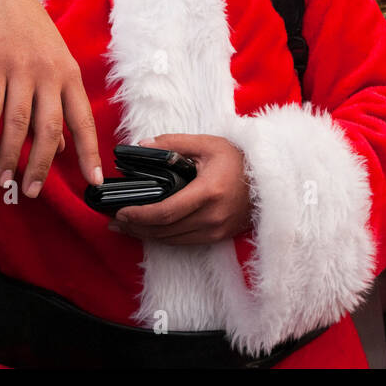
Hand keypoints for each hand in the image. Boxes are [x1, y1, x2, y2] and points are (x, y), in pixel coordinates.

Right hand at [0, 0, 101, 196]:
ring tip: (5, 179)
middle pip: (50, 128)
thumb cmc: (29, 32)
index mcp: (69, 75)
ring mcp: (22, 69)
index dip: (90, 152)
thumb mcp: (53, 63)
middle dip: (41, 164)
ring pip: (19, 122)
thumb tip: (62, 144)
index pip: (83, 120)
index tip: (94, 181)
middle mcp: (50, 74)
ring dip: (11, 155)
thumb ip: (57, 103)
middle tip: (32, 190)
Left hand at [109, 134, 251, 245]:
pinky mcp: (219, 236)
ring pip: (172, 240)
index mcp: (208, 192)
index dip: (139, 216)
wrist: (271, 179)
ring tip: (126, 226)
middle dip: (136, 228)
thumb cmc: (238, 159)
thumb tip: (141, 146)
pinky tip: (150, 230)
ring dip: (147, 235)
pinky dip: (164, 237)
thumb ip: (173, 144)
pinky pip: (184, 242)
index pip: (165, 212)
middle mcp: (212, 216)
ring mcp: (217, 230)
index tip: (120, 212)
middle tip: (114, 221)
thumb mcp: (206, 144)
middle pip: (165, 230)